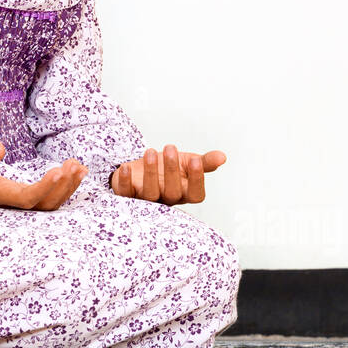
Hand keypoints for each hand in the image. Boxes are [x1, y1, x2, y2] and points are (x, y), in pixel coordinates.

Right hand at [0, 141, 87, 210]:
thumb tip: (0, 148)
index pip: (27, 198)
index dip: (45, 188)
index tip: (59, 170)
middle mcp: (11, 202)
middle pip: (44, 204)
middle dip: (63, 186)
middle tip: (74, 164)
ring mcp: (18, 201)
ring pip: (49, 203)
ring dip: (67, 187)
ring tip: (79, 166)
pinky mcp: (22, 196)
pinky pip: (48, 197)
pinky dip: (64, 186)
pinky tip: (75, 171)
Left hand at [110, 145, 225, 204]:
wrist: (140, 169)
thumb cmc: (166, 168)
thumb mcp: (186, 162)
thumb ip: (204, 162)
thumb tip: (223, 157)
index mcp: (184, 192)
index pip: (195, 194)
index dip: (197, 180)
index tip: (196, 160)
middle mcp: (166, 199)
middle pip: (172, 192)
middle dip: (172, 170)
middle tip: (170, 148)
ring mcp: (147, 200)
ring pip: (150, 193)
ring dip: (150, 172)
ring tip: (150, 152)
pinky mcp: (128, 195)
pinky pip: (126, 193)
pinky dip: (124, 181)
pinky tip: (126, 167)